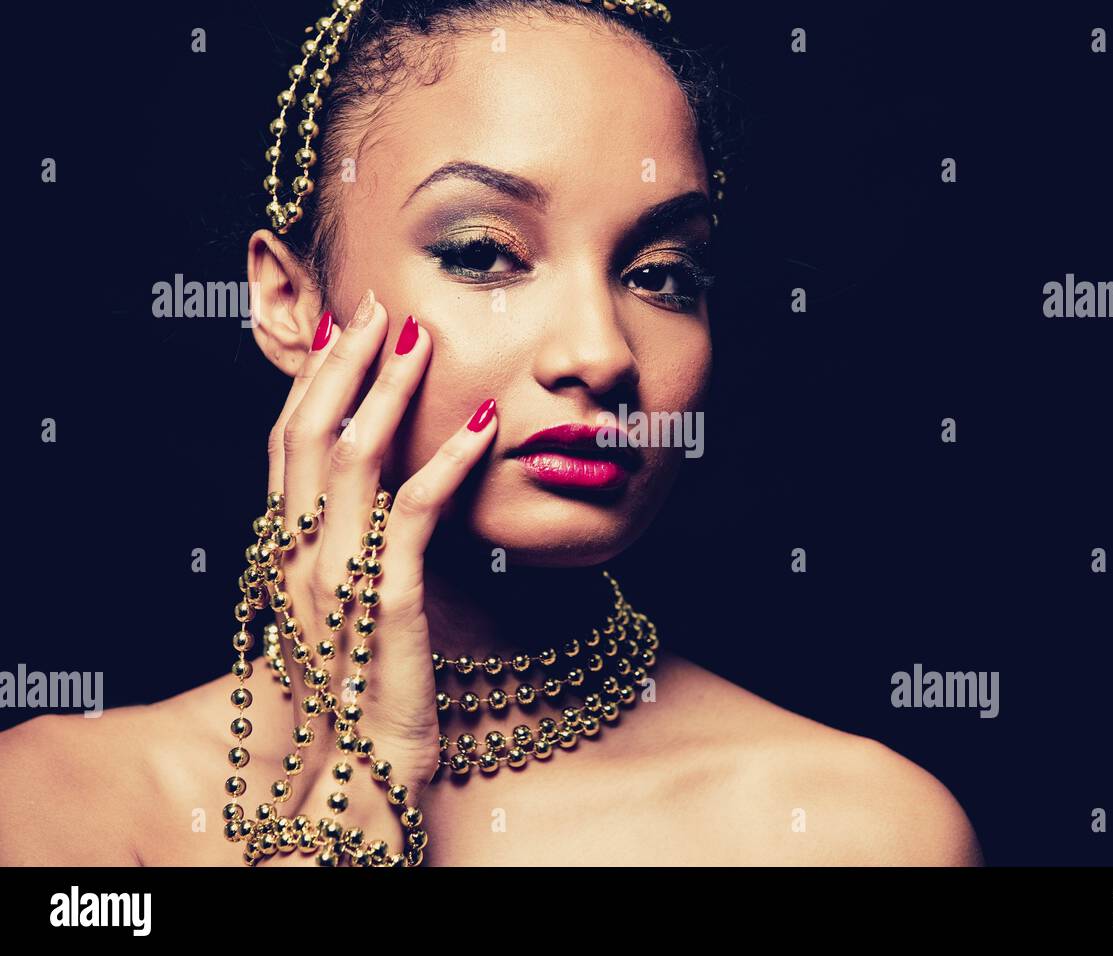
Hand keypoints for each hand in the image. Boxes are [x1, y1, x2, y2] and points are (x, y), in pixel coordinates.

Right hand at [265, 289, 496, 810]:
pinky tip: (481, 424)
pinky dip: (447, 460)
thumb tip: (377, 504)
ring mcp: (337, 577)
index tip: (343, 332)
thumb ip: (346, 553)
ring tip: (420, 339)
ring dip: (388, 389)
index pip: (287, 446)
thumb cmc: (357, 692)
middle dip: (344, 363)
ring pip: (354, 457)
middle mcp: (298, 557)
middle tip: (379, 308)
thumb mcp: (341, 612)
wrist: (354, 777)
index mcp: (283, 554)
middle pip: (310, 433)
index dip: (313, 383)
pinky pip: (414, 514)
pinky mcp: (386, 602)